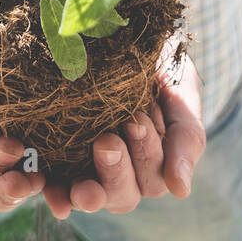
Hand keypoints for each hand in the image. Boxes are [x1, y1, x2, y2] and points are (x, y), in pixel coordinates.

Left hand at [41, 40, 205, 219]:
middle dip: (116, 172)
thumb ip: (185, 140)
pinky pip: (58, 187)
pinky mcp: (59, 162)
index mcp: (152, 164)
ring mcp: (89, 170)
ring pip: (93, 195)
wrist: (124, 41)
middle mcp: (122, 173)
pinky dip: (57, 195)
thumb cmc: (159, 73)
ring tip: (83, 176)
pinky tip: (56, 199)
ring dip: (89, 191)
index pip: (153, 179)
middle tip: (106, 142)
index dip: (146, 156)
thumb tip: (181, 191)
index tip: (136, 123)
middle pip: (123, 195)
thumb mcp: (179, 99)